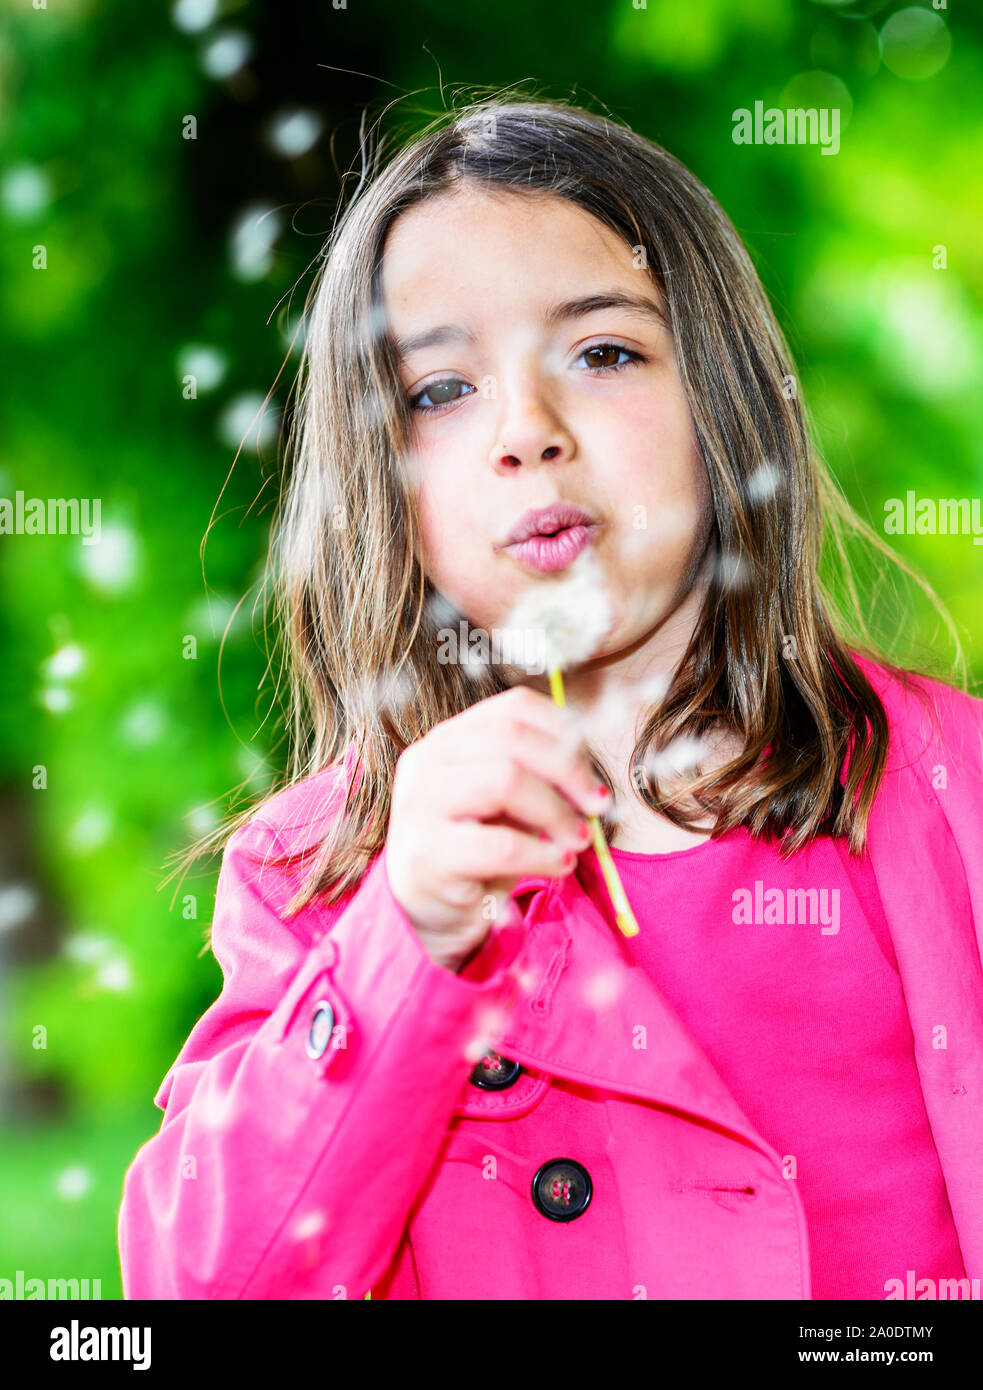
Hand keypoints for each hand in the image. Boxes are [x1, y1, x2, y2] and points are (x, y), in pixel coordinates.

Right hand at [386, 684, 607, 970]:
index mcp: (448, 739)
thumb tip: (590, 779)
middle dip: (568, 771)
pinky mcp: (426, 853)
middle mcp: (425, 760)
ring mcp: (418, 804)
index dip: (564, 733)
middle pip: (513, 738)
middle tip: (596, 805)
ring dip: (557, 812)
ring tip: (578, 839)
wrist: (426, 913)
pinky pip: (502, 845)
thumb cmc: (473, 853)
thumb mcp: (505, 806)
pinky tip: (559, 864)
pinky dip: (543, 854)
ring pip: (506, 781)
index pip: (514, 708)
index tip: (591, 770)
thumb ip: (536, 778)